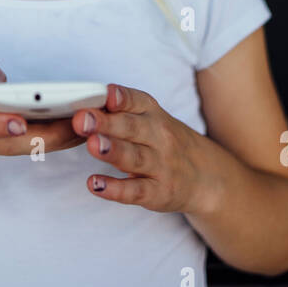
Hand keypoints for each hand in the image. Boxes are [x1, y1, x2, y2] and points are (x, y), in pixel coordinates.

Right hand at [0, 34, 88, 163]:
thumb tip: (1, 76)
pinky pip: (20, 148)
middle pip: (3, 139)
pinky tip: (80, 126)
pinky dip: (49, 139)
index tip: (19, 121)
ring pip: (17, 147)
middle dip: (46, 133)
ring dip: (56, 138)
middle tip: (84, 120)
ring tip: (94, 120)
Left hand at [72, 84, 207, 212]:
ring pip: (134, 157)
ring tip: (92, 145)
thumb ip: (121, 113)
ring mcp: (160, 166)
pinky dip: (115, 189)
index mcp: (153, 114)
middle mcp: (159, 137)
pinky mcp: (158, 192)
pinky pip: (136, 190)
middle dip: (106, 123)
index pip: (137, 101)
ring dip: (112, 151)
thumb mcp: (151, 121)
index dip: (121, 98)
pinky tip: (95, 184)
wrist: (206, 178)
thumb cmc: (164, 142)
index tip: (106, 94)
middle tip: (81, 119)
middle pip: (131, 128)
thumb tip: (81, 105)